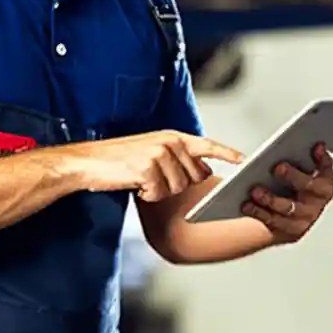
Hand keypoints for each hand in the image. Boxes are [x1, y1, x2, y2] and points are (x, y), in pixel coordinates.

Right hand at [70, 130, 243, 201]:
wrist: (88, 162)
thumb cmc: (119, 160)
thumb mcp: (151, 151)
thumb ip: (178, 158)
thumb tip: (202, 172)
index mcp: (172, 136)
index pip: (206, 145)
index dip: (227, 153)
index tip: (244, 161)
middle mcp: (169, 142)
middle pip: (194, 177)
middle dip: (178, 185)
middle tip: (154, 179)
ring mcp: (159, 154)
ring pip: (177, 188)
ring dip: (160, 191)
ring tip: (141, 179)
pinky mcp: (148, 169)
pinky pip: (159, 194)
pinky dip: (148, 195)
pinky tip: (135, 185)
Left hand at [242, 142, 332, 242]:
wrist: (276, 216)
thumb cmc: (283, 186)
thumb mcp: (288, 169)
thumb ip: (287, 157)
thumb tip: (264, 150)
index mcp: (322, 180)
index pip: (327, 168)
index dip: (324, 159)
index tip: (317, 147)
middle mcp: (318, 199)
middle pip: (308, 186)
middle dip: (294, 176)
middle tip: (279, 168)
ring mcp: (306, 216)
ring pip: (289, 207)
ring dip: (272, 199)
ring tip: (256, 191)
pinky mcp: (291, 230)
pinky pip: (275, 221)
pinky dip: (260, 212)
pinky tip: (248, 204)